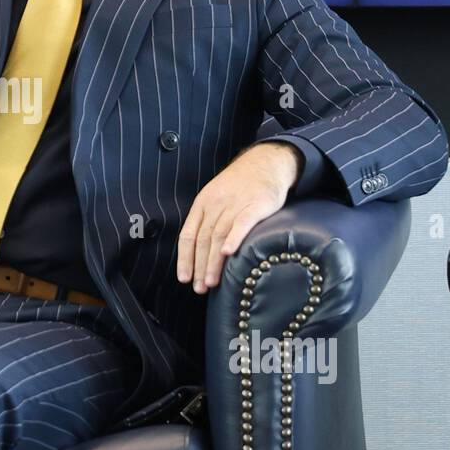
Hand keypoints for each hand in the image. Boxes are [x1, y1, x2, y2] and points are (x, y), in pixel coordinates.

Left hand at [176, 142, 302, 294]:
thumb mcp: (217, 197)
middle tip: (199, 287)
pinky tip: (228, 253)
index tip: (184, 278)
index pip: (188, 235)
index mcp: (202, 203)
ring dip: (213, 262)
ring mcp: (234, 204)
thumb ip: (208, 220)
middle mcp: (215, 204)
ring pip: (219, 236)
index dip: (185, 258)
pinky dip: (234, 238)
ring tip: (211, 282)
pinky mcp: (255, 205)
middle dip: (199, 266)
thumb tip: (200, 252)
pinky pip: (242, 223)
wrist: (265, 162)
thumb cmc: (240, 186)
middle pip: (203, 239)